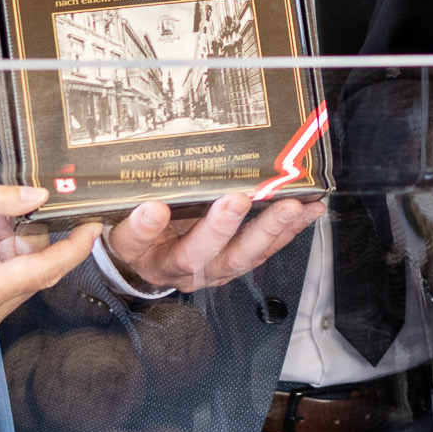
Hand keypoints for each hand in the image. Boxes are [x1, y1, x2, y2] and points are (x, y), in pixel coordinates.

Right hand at [102, 191, 320, 293]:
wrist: (153, 256)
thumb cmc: (142, 228)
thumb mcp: (125, 211)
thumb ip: (133, 194)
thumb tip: (151, 161)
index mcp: (139, 250)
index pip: (134, 241)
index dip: (144, 228)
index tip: (154, 208)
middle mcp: (173, 266)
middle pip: (194, 255)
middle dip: (219, 228)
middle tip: (237, 200)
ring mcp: (208, 270)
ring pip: (237, 258)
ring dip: (267, 230)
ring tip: (289, 206)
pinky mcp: (234, 266)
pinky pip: (263, 252)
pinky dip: (287, 231)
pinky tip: (307, 211)